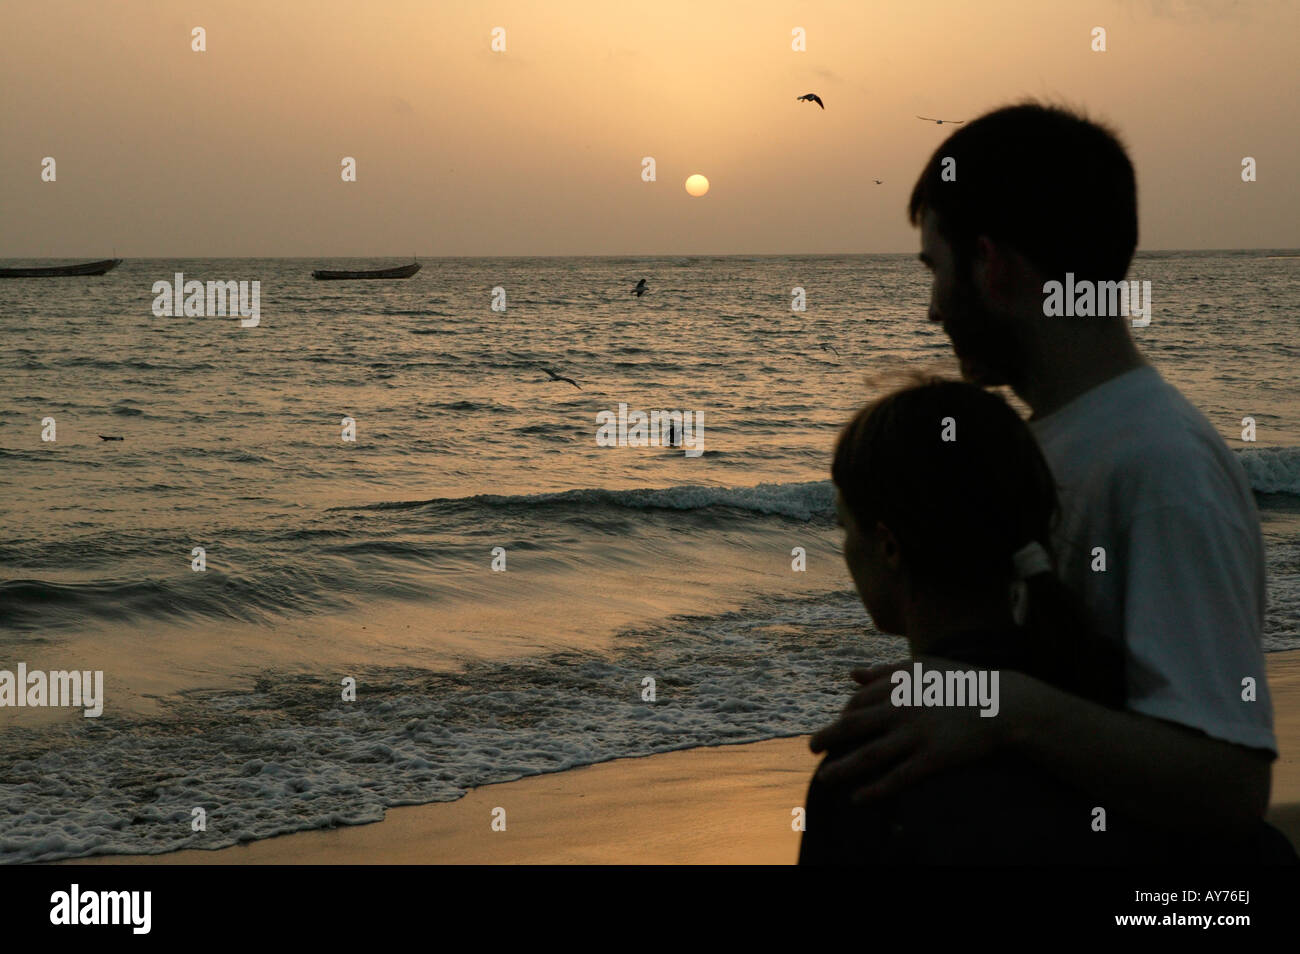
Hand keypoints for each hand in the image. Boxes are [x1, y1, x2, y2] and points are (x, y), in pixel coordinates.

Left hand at [809, 657, 1012, 803]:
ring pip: (868, 755)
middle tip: (812, 749)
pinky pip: (897, 777)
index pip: (856, 703)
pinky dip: (874, 790)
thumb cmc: (959, 683)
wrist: (1003, 703)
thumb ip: (884, 672)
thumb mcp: (921, 667)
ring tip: (825, 778)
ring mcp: (916, 733)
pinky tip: (858, 798)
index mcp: (897, 683)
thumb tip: (851, 675)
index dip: (841, 718)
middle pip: (851, 726)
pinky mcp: (933, 757)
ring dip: (841, 769)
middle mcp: (901, 706)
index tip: (837, 730)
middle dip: (826, 739)